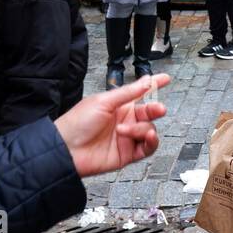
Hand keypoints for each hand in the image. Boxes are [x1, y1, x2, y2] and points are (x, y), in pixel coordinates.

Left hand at [53, 74, 170, 177]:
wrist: (66, 149)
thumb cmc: (78, 122)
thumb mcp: (103, 102)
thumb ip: (128, 93)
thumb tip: (147, 80)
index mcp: (118, 105)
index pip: (140, 94)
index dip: (153, 86)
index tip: (166, 78)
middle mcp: (125, 120)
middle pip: (148, 113)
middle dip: (155, 109)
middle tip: (159, 108)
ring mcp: (127, 137)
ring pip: (149, 130)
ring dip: (143, 129)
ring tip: (126, 130)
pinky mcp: (128, 154)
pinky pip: (147, 148)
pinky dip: (150, 142)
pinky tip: (146, 137)